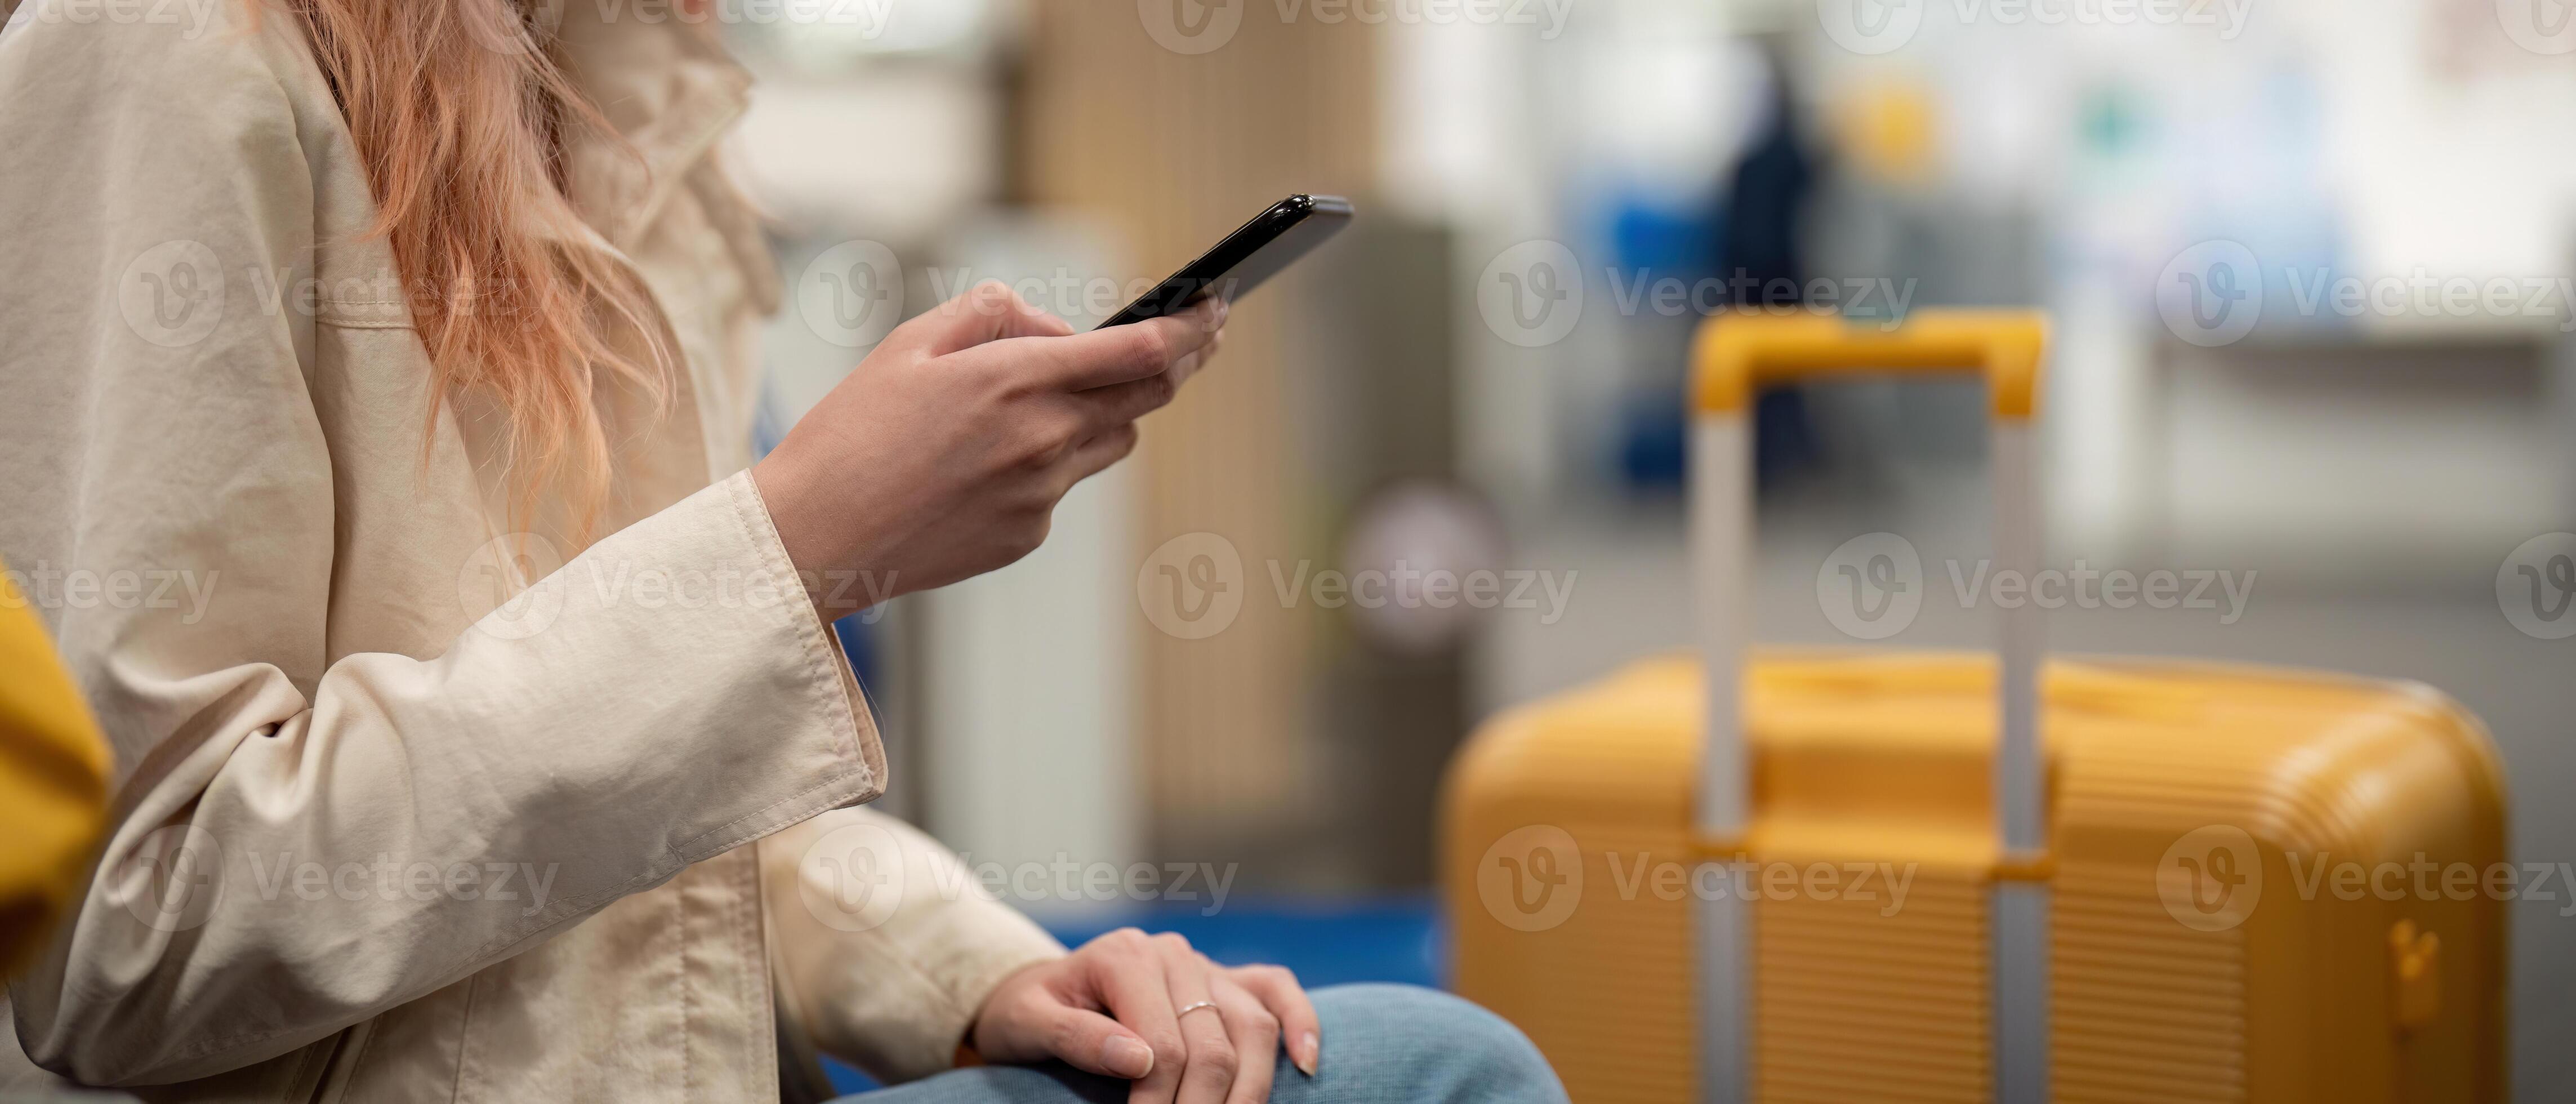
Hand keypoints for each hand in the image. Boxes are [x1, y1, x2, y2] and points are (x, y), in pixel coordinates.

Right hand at [753, 282, 1225, 613]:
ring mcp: (1040, 494)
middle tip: (1197, 337)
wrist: (815, 536)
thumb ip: (993, 315)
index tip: (1220, 308)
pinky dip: (1049, 461)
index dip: (1192, 328)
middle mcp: (1043, 439)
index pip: (1141, 352)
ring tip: (1063, 394)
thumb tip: (1058, 328)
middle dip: (1181, 362)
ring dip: (1109, 411)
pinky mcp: (1026, 535)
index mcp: (1016, 380)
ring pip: (1112, 440)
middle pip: (1148, 397)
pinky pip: (1063, 485)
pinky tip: (985, 463)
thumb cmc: (851, 431)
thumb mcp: (911, 342)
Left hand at [969, 929, 1320, 1103]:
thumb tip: (1138, 1060)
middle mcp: (1173, 954)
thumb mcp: (1030, 1023)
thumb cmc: (1029, 1012)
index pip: (1164, 1045)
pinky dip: (1299, 1022)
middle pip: (1213, 1045)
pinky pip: (1275, 990)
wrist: (1036, 992)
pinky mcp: (1225, 980)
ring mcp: (1205, 965)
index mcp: (1126, 956)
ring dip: (1250, 1091)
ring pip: (1253, 1028)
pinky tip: (1306, 1064)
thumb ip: (1078, 1037)